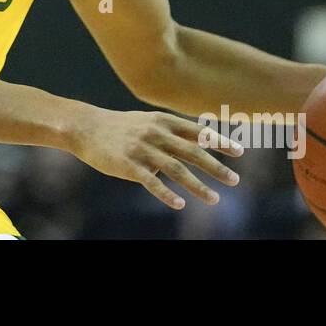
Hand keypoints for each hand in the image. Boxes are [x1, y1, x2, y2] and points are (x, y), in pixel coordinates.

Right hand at [67, 107, 243, 209]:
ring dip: (198, 186)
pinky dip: (167, 194)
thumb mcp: (148, 120)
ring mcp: (142, 149)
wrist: (86, 127)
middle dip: (216, 167)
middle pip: (193, 152)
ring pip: (177, 170)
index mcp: (163, 121)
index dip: (219, 142)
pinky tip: (180, 204)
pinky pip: (151, 182)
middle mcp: (156, 133)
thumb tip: (202, 140)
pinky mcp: (128, 165)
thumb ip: (173, 130)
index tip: (239, 152)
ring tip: (215, 199)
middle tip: (234, 181)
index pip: (198, 132)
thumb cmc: (121, 126)